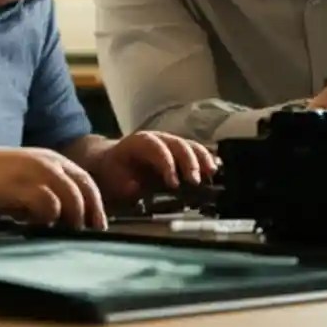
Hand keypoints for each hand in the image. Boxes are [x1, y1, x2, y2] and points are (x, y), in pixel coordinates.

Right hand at [0, 146, 106, 229]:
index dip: (95, 205)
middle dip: (88, 215)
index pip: (86, 181)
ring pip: (71, 198)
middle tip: (85, 235)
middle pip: (84, 190)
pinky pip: (49, 205)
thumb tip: (66, 220)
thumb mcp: (26, 180)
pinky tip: (32, 223)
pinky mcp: (22, 185)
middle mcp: (50, 162)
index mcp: (53, 160)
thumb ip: (46, 193)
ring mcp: (36, 172)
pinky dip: (47, 218)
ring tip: (56, 230)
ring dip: (69, 218)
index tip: (98, 226)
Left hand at [83, 131, 218, 204]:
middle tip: (196, 181)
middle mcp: (158, 139)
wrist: (111, 163)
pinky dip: (205, 158)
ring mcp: (170, 143)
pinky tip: (215, 167)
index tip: (174, 183)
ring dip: (202, 158)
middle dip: (189, 161)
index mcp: (139, 143)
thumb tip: (135, 187)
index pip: (156, 148)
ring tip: (212, 172)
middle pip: (177, 144)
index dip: (166, 164)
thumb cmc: (113, 173)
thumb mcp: (114, 180)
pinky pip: (195, 152)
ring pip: (189, 145)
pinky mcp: (178, 153)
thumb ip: (126, 185)